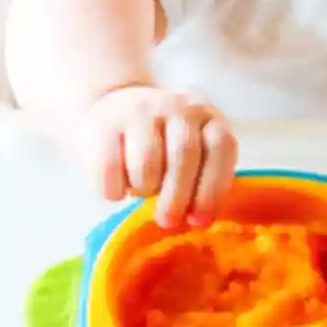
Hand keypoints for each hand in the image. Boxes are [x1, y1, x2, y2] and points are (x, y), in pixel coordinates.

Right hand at [78, 85, 237, 227]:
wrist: (112, 106)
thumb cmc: (160, 144)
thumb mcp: (190, 153)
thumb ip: (200, 179)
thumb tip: (198, 220)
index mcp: (207, 116)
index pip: (221, 147)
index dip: (212, 188)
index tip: (199, 220)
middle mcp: (178, 106)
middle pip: (184, 154)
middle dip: (177, 197)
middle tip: (167, 221)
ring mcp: (141, 110)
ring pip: (147, 160)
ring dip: (145, 188)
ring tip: (142, 191)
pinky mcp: (105, 122)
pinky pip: (109, 166)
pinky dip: (114, 189)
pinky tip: (118, 191)